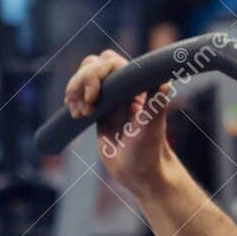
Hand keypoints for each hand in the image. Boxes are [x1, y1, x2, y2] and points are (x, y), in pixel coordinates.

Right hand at [65, 49, 175, 192]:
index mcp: (136, 85)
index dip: (96, 74)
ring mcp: (109, 98)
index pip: (110, 62)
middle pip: (94, 63)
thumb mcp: (151, 129)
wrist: (139, 173)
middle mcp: (123, 87)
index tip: (92, 98)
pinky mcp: (98, 110)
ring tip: (80, 113)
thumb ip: (155, 106)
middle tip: (85, 107)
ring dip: (75, 90)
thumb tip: (164, 82)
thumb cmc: (149, 152)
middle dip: (82, 80)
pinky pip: (80, 94)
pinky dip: (73, 99)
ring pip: (84, 76)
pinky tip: (76, 115)